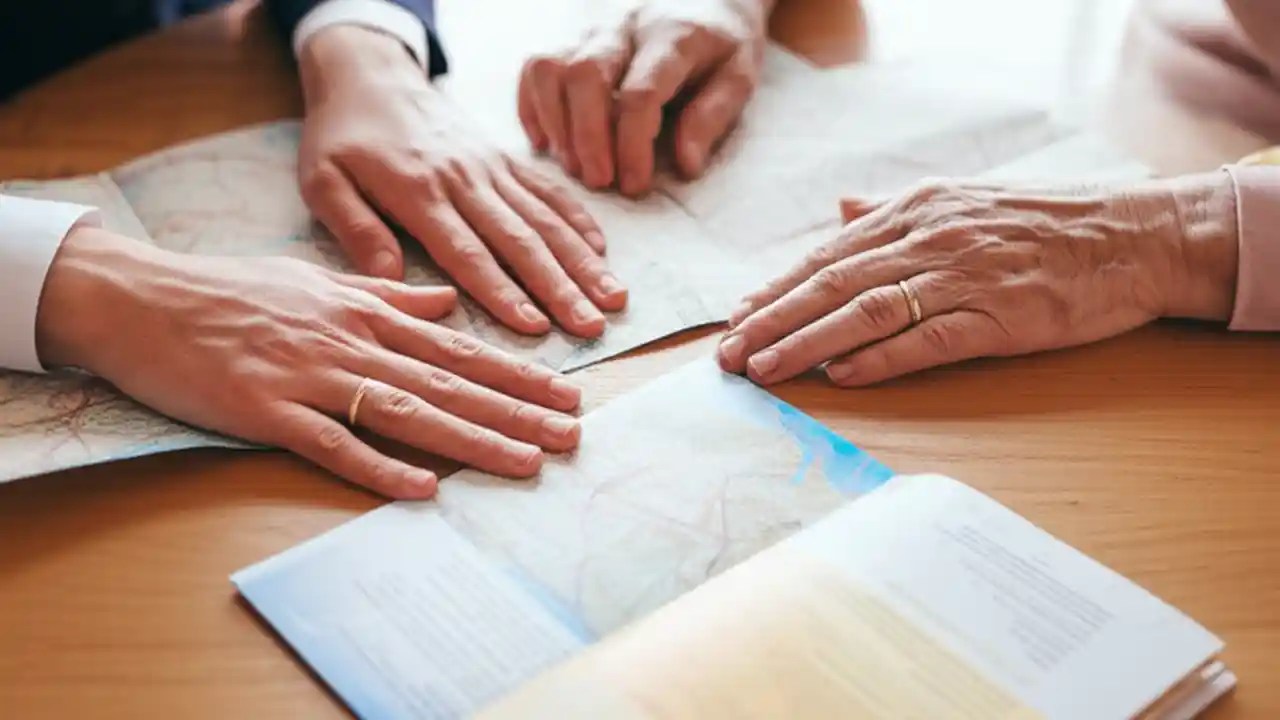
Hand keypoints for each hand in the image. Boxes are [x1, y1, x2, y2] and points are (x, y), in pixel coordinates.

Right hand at [36, 227, 586, 498]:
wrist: (141, 298)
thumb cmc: (232, 292)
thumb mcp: (319, 282)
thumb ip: (387, 296)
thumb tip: (446, 304)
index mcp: (365, 314)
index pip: (458, 348)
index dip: (516, 372)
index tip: (566, 392)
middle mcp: (351, 343)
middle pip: (449, 381)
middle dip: (517, 409)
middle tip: (571, 433)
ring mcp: (310, 376)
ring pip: (408, 410)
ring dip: (472, 439)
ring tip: (527, 462)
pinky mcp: (267, 410)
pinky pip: (332, 443)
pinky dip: (378, 467)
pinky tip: (422, 489)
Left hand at [297, 27, 627, 337]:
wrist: (370, 73)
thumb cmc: (341, 136)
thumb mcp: (323, 181)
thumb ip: (356, 229)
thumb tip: (391, 280)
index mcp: (418, 193)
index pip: (467, 252)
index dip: (502, 291)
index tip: (535, 327)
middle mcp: (465, 181)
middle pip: (520, 241)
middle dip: (561, 286)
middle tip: (594, 324)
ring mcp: (491, 169)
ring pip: (544, 220)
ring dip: (582, 261)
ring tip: (614, 296)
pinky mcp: (504, 159)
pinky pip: (548, 190)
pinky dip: (578, 220)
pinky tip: (602, 251)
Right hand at [519, 0, 774, 195]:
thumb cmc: (722, 47)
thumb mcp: (739, 77)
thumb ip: (712, 117)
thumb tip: (685, 165)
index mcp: (673, 36)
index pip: (641, 92)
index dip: (632, 145)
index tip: (635, 186)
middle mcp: (625, 25)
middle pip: (585, 74)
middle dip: (586, 136)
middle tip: (598, 182)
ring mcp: (592, 27)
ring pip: (551, 66)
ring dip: (555, 123)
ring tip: (574, 166)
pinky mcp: (571, 36)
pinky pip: (536, 66)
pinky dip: (533, 108)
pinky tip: (547, 143)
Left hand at [717, 173, 1238, 385]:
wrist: (1130, 237)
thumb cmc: (1044, 223)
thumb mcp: (961, 201)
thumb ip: (895, 212)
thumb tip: (842, 212)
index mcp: (917, 211)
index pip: (830, 254)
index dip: (778, 288)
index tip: (737, 317)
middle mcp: (930, 238)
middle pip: (833, 282)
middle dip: (774, 319)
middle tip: (729, 352)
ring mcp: (964, 276)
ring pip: (866, 311)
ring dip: (808, 341)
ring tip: (765, 367)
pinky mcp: (999, 315)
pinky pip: (927, 339)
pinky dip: (880, 358)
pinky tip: (842, 375)